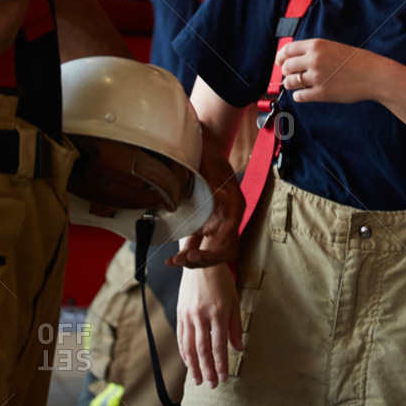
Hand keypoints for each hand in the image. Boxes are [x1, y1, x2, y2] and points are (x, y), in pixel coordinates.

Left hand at [167, 137, 242, 268]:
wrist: (199, 144)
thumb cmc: (207, 152)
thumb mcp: (210, 164)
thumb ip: (213, 182)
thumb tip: (218, 195)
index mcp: (234, 202)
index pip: (233, 224)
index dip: (223, 237)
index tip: (211, 247)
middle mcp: (227, 214)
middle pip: (223, 243)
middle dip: (207, 255)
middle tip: (188, 257)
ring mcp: (214, 220)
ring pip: (209, 247)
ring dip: (194, 256)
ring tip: (174, 261)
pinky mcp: (201, 223)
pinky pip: (196, 242)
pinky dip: (186, 251)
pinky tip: (170, 259)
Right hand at [176, 264, 242, 387]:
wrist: (201, 263)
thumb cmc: (221, 282)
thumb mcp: (234, 302)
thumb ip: (235, 327)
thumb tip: (238, 348)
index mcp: (218, 313)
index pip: (219, 346)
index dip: (221, 364)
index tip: (224, 377)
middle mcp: (201, 316)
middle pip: (203, 350)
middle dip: (208, 370)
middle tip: (212, 384)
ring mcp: (188, 315)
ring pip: (189, 347)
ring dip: (194, 366)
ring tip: (198, 380)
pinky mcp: (180, 313)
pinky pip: (181, 338)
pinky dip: (184, 353)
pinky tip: (188, 363)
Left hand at [276, 38, 382, 104]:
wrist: (374, 75)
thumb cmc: (356, 61)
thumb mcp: (333, 47)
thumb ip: (314, 51)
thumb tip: (293, 60)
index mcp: (317, 45)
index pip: (287, 50)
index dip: (281, 57)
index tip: (280, 62)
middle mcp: (314, 60)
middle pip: (286, 67)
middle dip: (286, 72)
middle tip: (290, 76)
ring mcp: (317, 77)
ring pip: (290, 82)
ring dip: (291, 84)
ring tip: (298, 85)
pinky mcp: (321, 93)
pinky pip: (299, 96)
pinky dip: (299, 95)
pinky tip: (306, 94)